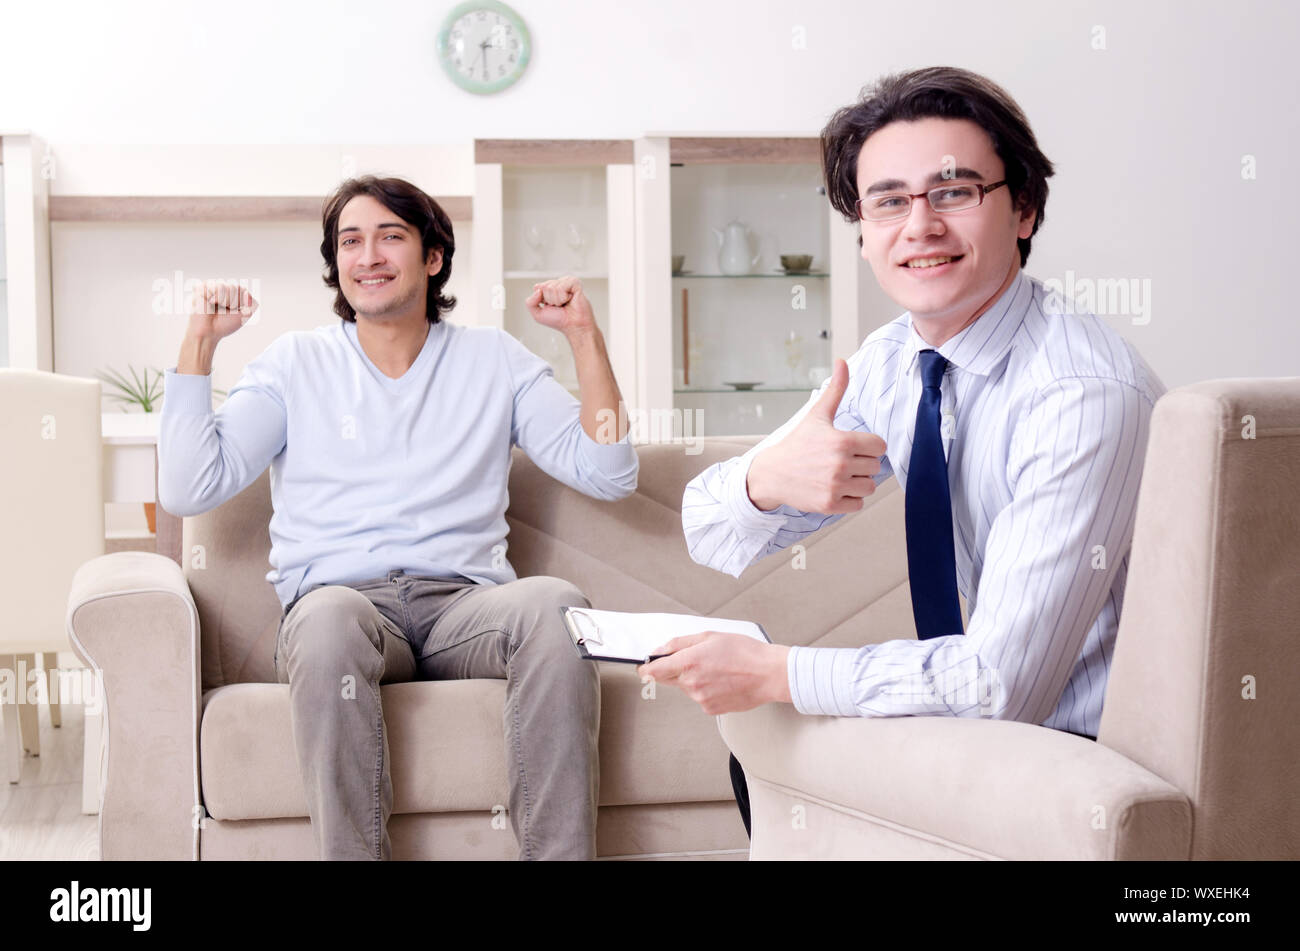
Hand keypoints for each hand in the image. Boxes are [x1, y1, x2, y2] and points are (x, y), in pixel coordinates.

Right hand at [187, 279, 257, 342]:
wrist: (208, 332)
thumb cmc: (224, 325)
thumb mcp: (244, 315)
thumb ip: (252, 303)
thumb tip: (247, 292)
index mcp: (232, 294)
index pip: (241, 288)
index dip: (241, 300)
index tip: (235, 310)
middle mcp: (222, 289)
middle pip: (233, 286)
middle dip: (232, 301)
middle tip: (224, 310)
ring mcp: (211, 287)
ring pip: (222, 285)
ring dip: (222, 299)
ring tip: (216, 306)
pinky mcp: (200, 287)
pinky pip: (212, 285)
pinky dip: (213, 296)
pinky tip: (209, 302)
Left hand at [525, 275, 595, 336]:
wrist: (574, 326)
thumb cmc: (559, 320)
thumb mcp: (537, 314)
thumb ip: (530, 302)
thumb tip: (537, 288)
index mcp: (550, 289)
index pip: (538, 287)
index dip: (542, 299)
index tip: (551, 306)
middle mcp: (558, 284)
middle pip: (545, 287)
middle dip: (550, 300)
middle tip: (559, 306)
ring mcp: (567, 282)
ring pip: (552, 287)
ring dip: (557, 300)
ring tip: (565, 304)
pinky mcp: (575, 283)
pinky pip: (562, 286)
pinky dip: (564, 297)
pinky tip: (570, 300)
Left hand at [637, 632, 791, 714]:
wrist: (768, 674)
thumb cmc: (745, 652)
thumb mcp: (710, 636)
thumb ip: (679, 644)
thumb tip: (659, 651)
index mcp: (689, 662)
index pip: (653, 671)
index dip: (646, 668)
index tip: (645, 666)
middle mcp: (691, 683)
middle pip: (668, 679)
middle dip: (675, 670)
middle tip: (696, 660)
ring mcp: (700, 699)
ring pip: (686, 688)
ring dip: (693, 679)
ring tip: (717, 669)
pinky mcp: (710, 709)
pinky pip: (699, 698)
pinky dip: (706, 690)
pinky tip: (722, 681)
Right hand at [745, 358, 885, 513]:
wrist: (772, 474)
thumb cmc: (797, 443)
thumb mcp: (817, 415)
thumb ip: (835, 389)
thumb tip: (842, 361)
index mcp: (842, 441)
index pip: (880, 446)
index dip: (868, 446)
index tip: (853, 446)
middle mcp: (840, 464)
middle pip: (875, 467)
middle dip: (862, 464)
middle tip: (841, 461)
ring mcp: (835, 486)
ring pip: (869, 487)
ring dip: (858, 483)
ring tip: (839, 475)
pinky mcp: (830, 505)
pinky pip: (858, 504)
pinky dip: (850, 499)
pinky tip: (834, 489)